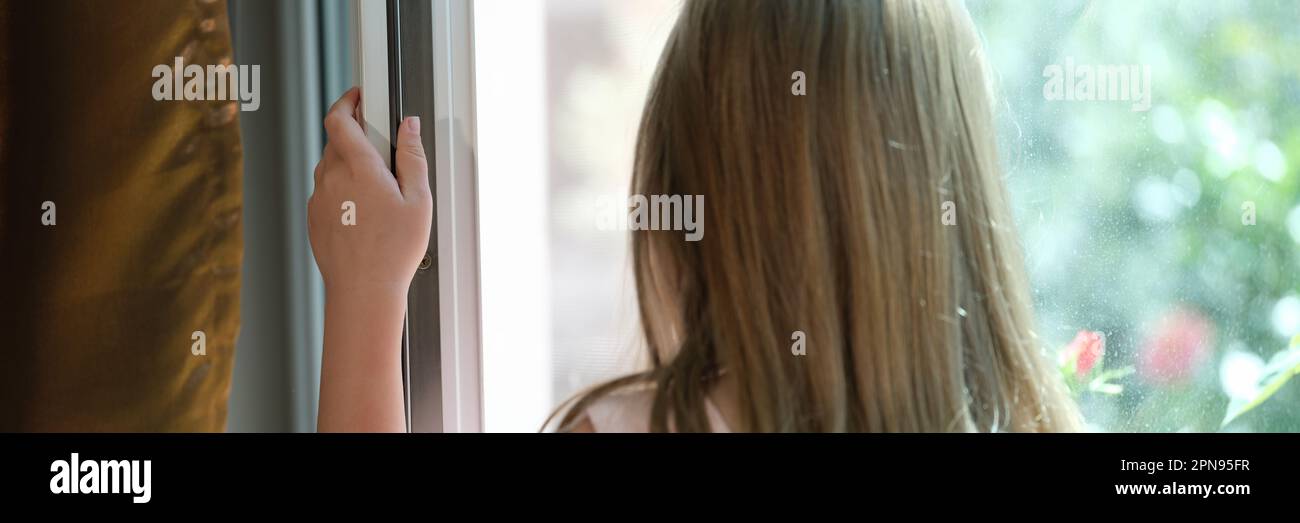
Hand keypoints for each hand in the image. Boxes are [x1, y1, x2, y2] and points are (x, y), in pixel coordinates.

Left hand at [308, 87, 431, 297]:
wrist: (363, 291)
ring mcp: (318, 198)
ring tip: (376, 187)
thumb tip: (409, 126)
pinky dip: (341, 190)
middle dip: (354, 135)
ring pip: (329, 166)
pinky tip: (364, 212)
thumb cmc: (393, 251)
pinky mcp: (314, 218)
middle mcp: (331, 178)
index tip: (358, 97)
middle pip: (335, 141)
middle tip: (380, 147)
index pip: (339, 118)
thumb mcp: (418, 201)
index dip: (347, 101)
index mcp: (358, 168)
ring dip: (348, 164)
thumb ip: (412, 157)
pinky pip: (325, 191)